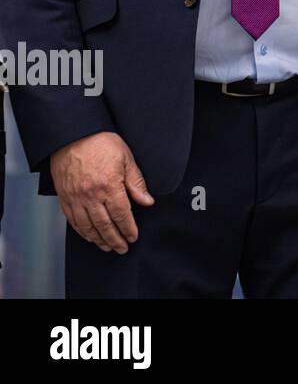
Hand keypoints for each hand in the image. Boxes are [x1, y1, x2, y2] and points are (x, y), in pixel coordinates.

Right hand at [50, 131, 153, 253]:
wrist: (73, 135)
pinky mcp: (65, 197)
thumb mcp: (126, 159)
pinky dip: (82, 231)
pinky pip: (73, 220)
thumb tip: (147, 201)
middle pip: (105, 225)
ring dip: (98, 239)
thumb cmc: (101, 143)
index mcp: (109, 186)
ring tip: (107, 247)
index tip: (133, 237)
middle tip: (122, 248)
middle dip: (115, 239)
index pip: (122, 215)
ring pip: (87, 226)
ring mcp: (76, 198)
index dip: (128, 228)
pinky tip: (89, 236)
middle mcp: (91, 196)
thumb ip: (136, 183)